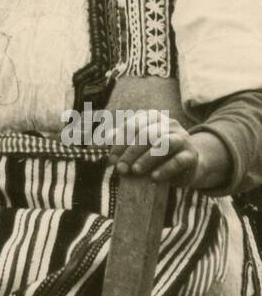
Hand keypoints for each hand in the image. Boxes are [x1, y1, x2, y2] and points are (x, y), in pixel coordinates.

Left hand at [105, 116, 230, 189]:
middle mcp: (169, 124)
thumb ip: (123, 140)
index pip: (133, 125)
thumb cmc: (157, 154)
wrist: (187, 165)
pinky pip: (178, 160)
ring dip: (147, 158)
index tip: (111, 159)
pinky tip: (154, 177)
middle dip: (131, 152)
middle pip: (147, 134)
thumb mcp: (140, 145)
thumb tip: (103, 139)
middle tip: (121, 168)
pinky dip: (165, 168)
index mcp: (153, 118)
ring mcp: (182, 138)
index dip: (120, 142)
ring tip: (135, 170)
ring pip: (164, 144)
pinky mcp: (191, 155)